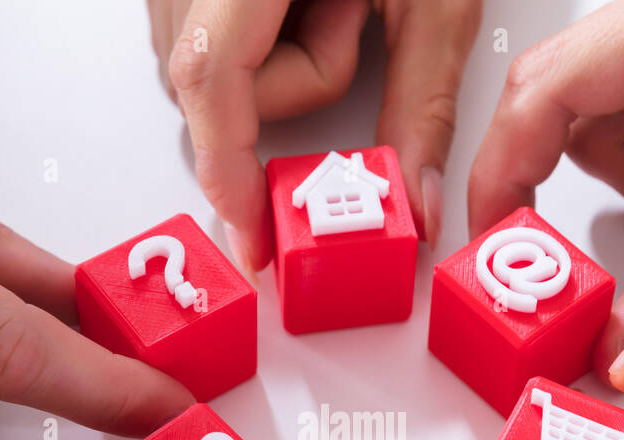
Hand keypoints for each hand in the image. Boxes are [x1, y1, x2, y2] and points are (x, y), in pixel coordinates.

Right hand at [152, 0, 481, 266]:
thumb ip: (423, 103)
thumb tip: (413, 205)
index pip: (211, 76)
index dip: (228, 170)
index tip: (254, 234)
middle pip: (212, 82)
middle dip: (290, 85)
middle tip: (350, 19)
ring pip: (205, 64)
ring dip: (277, 59)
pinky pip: (201, 34)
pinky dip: (259, 36)